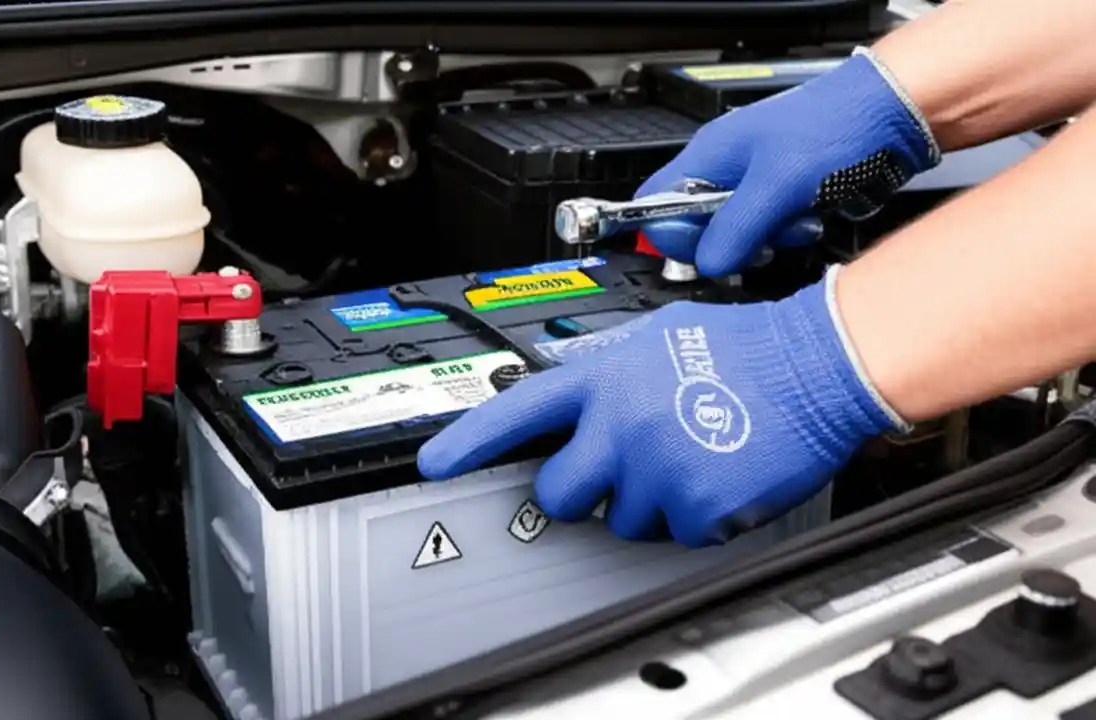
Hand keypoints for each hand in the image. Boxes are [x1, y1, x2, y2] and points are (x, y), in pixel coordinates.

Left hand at [417, 268, 906, 546]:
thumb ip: (607, 368)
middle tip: (619, 469)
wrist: (817, 366)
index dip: (468, 442)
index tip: (434, 464)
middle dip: (582, 491)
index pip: (517, 413)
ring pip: (621, 520)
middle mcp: (619, 425)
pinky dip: (693, 517)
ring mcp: (655, 469)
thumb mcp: (659, 336)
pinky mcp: (695, 508)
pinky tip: (716, 474)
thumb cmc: (746, 347)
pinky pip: (674, 534)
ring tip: (690, 456)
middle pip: (560, 493)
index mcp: (604, 378)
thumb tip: (577, 387)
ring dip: (648, 502)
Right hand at [638, 50, 939, 276]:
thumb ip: (736, 229)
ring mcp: (756, 179)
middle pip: (699, 226)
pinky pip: (772, 228)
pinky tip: (814, 216)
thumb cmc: (837, 127)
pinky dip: (791, 231)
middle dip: (731, 242)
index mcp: (709, 155)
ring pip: (739, 233)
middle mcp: (726, 166)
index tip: (709, 251)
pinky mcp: (786, 191)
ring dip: (769, 239)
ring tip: (799, 220)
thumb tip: (707, 264)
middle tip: (761, 239)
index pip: (656, 207)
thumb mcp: (779, 185)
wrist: (895, 111)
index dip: (675, 237)